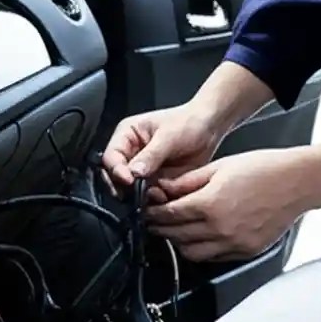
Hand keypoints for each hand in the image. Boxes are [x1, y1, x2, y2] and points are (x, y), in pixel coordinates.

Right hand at [100, 62, 276, 194]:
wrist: (210, 128)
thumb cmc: (189, 122)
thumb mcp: (168, 136)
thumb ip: (151, 155)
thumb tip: (135, 172)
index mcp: (127, 135)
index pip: (111, 157)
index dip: (117, 171)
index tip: (128, 180)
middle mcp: (131, 153)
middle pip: (116, 177)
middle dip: (126, 188)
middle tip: (137, 194)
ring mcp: (143, 169)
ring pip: (132, 189)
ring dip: (141, 196)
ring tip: (157, 194)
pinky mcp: (156, 181)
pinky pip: (149, 195)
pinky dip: (155, 199)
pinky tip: (165, 196)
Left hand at [146, 149, 307, 261]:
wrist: (297, 182)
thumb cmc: (264, 169)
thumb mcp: (219, 167)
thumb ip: (187, 182)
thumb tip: (163, 190)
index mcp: (210, 204)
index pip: (170, 215)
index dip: (153, 213)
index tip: (148, 210)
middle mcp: (220, 228)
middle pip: (177, 236)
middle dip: (161, 228)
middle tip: (155, 221)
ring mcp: (234, 243)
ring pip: (191, 253)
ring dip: (179, 243)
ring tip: (176, 230)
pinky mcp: (245, 251)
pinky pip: (214, 257)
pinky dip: (202, 250)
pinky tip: (200, 238)